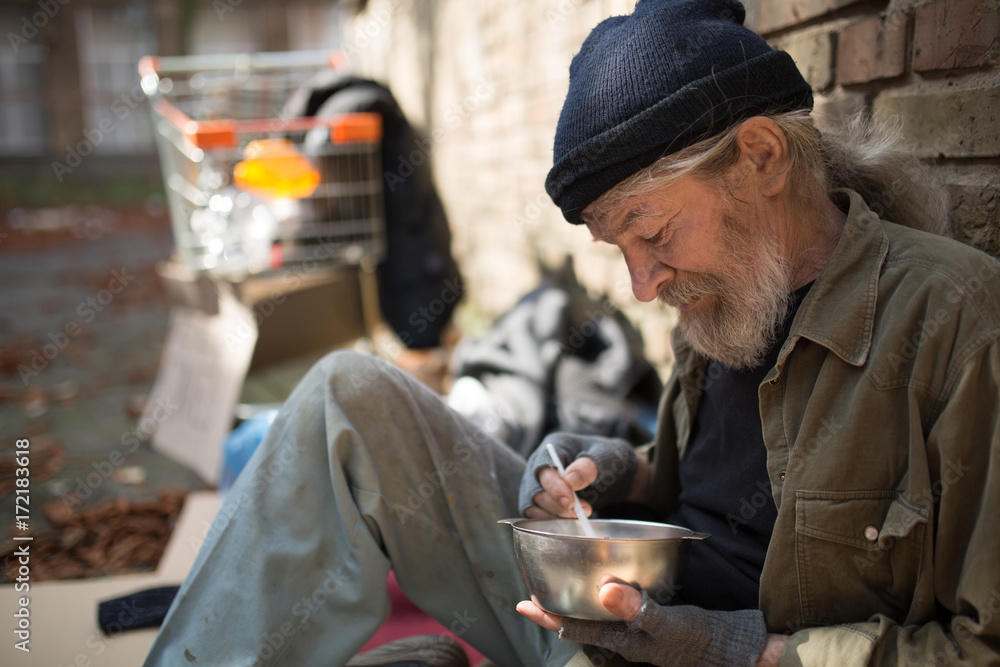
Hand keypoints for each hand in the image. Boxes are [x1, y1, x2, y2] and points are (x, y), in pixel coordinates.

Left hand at [517, 584, 769, 666]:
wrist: (736, 648)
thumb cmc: (704, 640)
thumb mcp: (673, 625)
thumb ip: (640, 610)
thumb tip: (605, 590)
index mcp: (624, 640)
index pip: (576, 627)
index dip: (549, 616)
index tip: (525, 603)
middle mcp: (625, 637)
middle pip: (580, 622)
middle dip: (556, 608)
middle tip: (533, 591)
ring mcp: (636, 630)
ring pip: (597, 615)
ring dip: (576, 601)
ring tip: (558, 584)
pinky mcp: (649, 620)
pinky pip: (617, 608)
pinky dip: (603, 595)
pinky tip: (604, 582)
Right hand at [518, 433, 638, 517]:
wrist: (612, 472)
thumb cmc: (608, 459)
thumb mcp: (605, 457)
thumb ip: (588, 467)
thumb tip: (570, 480)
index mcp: (555, 446)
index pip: (544, 469)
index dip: (554, 487)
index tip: (571, 502)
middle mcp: (541, 464)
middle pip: (536, 490)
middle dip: (558, 505)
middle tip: (584, 511)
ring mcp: (538, 482)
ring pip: (535, 505)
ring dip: (556, 515)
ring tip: (582, 515)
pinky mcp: (542, 499)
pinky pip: (538, 515)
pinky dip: (552, 521)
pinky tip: (571, 520)